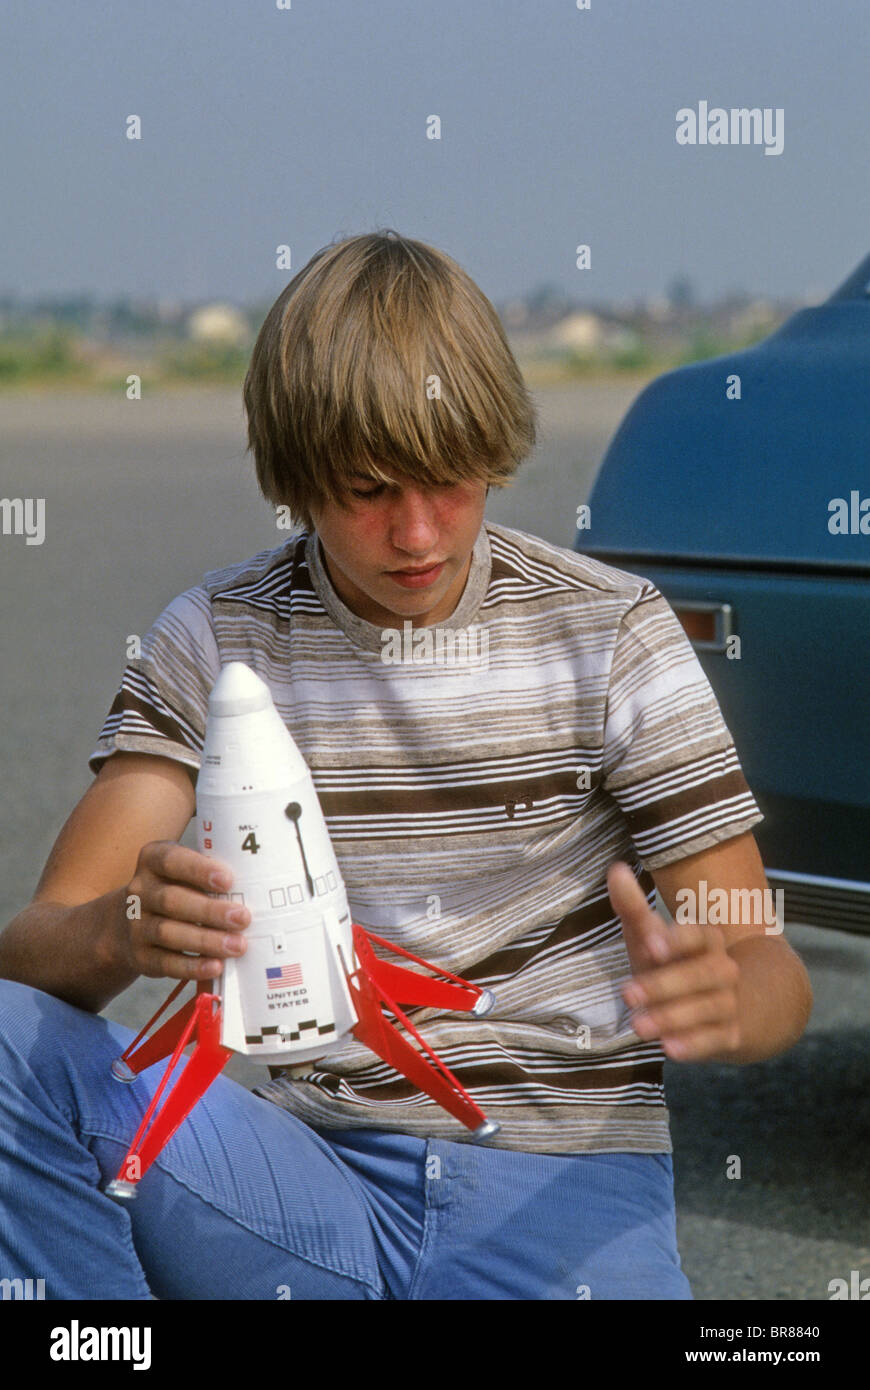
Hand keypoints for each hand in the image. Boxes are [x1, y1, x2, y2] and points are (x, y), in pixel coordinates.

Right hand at [121, 841, 250, 981]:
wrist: (128, 924)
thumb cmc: (174, 890)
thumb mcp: (183, 873)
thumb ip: (209, 874)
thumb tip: (255, 885)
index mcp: (153, 861)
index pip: (172, 861)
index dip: (199, 870)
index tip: (228, 880)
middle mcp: (139, 891)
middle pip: (172, 900)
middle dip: (210, 911)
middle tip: (243, 918)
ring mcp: (136, 925)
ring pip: (168, 932)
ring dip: (206, 941)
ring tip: (237, 945)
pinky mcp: (140, 955)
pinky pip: (165, 963)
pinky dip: (192, 966)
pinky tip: (215, 966)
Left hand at [607, 860, 741, 1061]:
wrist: (734, 1006)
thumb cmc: (676, 965)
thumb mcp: (654, 939)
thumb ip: (634, 908)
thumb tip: (615, 869)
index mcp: (705, 940)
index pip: (698, 935)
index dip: (677, 939)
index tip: (650, 944)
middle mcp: (722, 968)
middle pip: (702, 973)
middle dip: (664, 984)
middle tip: (627, 993)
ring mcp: (729, 1003)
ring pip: (708, 1008)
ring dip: (672, 1017)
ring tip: (639, 1026)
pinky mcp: (729, 1035)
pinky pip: (716, 1040)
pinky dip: (694, 1045)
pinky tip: (670, 1050)